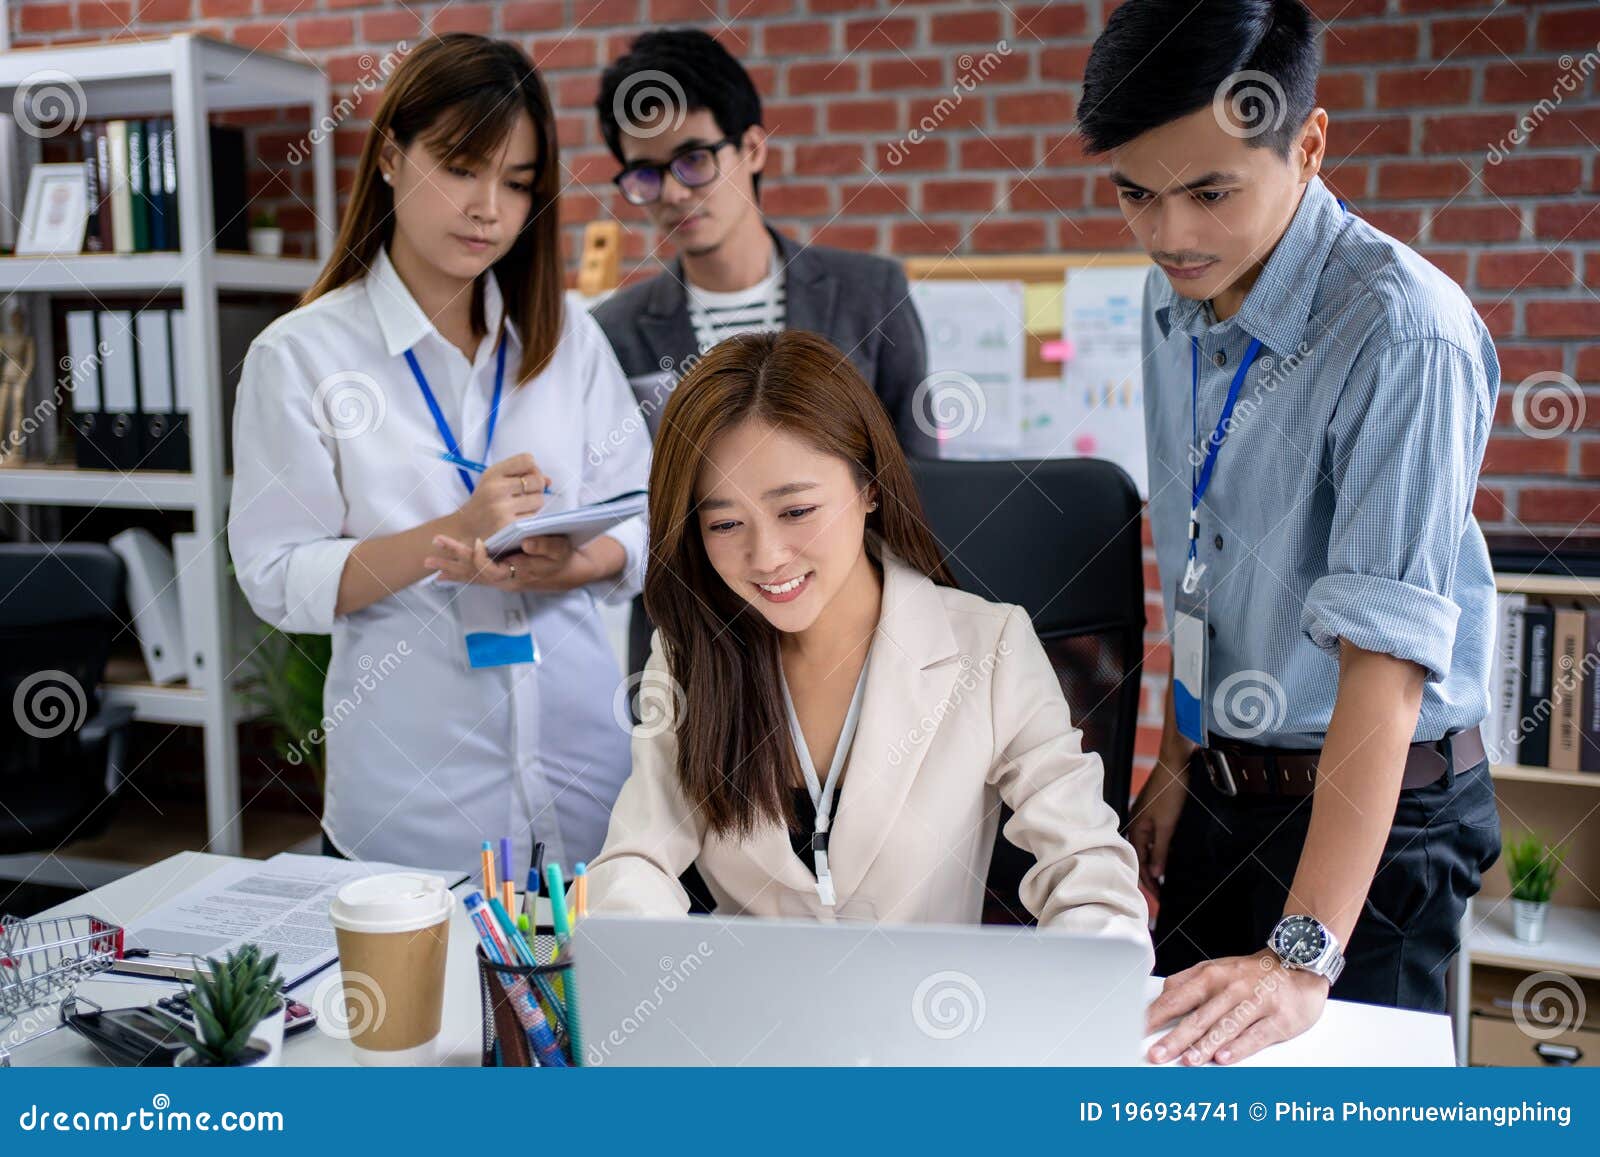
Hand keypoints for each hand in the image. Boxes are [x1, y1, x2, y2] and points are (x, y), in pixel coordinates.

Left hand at [424, 533, 601, 592]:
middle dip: (452, 564)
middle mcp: (505, 581)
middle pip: (474, 574)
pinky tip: (442, 574)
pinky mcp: (499, 575)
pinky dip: (458, 575)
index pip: (492, 570)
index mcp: (518, 574)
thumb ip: (546, 545)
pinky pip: (474, 577)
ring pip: (471, 576)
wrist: (566, 570)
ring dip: (450, 569)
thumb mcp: (561, 549)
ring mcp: (501, 580)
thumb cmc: (563, 557)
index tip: (476, 541)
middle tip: (431, 557)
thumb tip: (526, 542)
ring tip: (429, 563)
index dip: (481, 558)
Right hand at [452, 453, 547, 542]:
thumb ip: (520, 475)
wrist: (464, 530)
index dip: (533, 468)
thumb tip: (549, 481)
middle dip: (537, 488)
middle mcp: (496, 489)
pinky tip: (518, 520)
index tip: (527, 478)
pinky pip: (533, 518)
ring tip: (520, 508)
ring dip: (534, 505)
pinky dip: (530, 519)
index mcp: (492, 474)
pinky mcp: (508, 527)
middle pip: (537, 480)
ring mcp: (502, 509)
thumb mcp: (493, 482)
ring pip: (539, 500)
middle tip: (526, 496)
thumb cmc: (483, 503)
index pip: (527, 459)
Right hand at [1127, 751, 1188, 895]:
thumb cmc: (1170, 791)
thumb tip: (1157, 871)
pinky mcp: (1154, 811)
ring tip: (1165, 878)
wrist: (1175, 763)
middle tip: (1163, 892)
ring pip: (1147, 847)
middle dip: (1150, 875)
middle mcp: (1137, 823)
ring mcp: (1145, 817)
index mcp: (1137, 828)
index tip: (1160, 897)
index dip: (1149, 881)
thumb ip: (1160, 849)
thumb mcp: (1167, 825)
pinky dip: (1159, 849)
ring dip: (1155, 862)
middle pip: (1141, 856)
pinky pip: (1153, 837)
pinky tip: (1168, 854)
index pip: (1140, 862)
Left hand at [1145, 950, 1328, 1065]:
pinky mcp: (1278, 1019)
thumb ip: (1187, 982)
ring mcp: (1256, 1003)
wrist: (1299, 962)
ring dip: (1205, 1045)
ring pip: (1226, 1027)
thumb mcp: (1216, 968)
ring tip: (1187, 1060)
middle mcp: (1231, 989)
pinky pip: (1256, 1035)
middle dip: (1175, 1038)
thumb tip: (1161, 997)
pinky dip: (1239, 1047)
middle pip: (1199, 1017)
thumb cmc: (1252, 972)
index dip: (1157, 1016)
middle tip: (1156, 1054)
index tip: (1138, 1030)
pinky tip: (1224, 1058)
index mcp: (1211, 976)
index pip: (1177, 998)